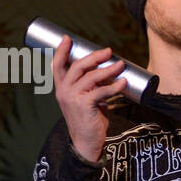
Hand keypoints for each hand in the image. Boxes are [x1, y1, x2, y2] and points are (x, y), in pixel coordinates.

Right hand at [52, 35, 126, 162]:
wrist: (85, 142)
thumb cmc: (88, 119)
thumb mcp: (86, 99)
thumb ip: (92, 86)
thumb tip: (108, 72)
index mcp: (62, 88)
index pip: (57, 65)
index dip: (61, 51)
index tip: (67, 38)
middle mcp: (64, 91)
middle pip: (77, 66)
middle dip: (94, 56)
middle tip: (109, 51)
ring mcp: (73, 98)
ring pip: (91, 77)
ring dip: (109, 69)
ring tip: (121, 65)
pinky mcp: (84, 105)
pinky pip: (101, 91)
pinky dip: (114, 86)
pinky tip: (123, 82)